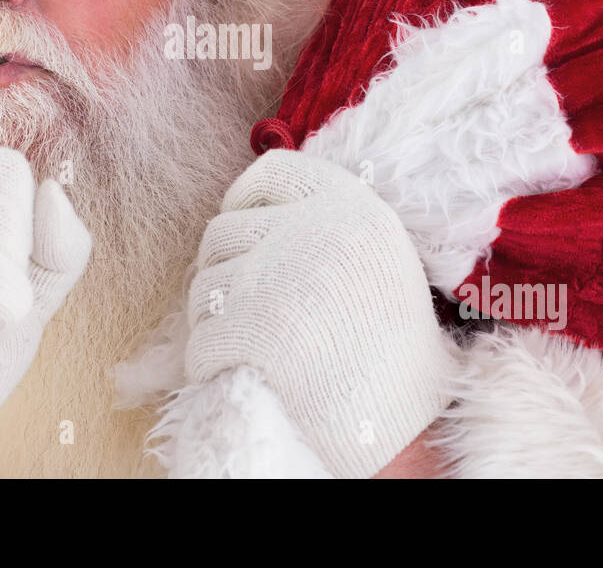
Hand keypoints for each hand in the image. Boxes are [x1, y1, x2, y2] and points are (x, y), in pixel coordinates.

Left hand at [184, 148, 455, 477]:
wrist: (402, 430)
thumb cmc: (389, 352)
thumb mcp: (379, 261)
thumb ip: (326, 224)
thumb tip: (250, 207)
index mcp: (354, 207)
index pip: (273, 172)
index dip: (246, 197)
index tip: (243, 224)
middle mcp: (315, 230)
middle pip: (224, 230)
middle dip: (225, 270)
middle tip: (249, 309)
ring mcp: (277, 276)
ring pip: (204, 284)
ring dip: (215, 319)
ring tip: (256, 350)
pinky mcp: (250, 328)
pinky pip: (201, 339)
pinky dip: (212, 366)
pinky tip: (246, 377)